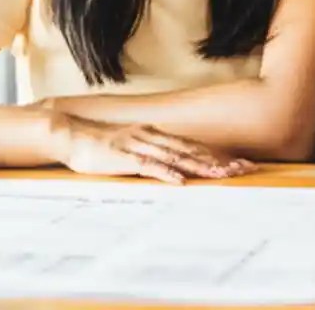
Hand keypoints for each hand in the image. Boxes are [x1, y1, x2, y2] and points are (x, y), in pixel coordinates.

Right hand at [53, 115, 255, 183]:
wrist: (69, 134)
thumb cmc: (98, 146)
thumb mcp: (129, 149)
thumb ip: (149, 155)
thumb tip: (169, 167)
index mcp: (155, 136)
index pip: (193, 147)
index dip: (217, 155)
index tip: (240, 164)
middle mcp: (152, 137)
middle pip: (192, 151)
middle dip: (220, 160)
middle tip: (244, 169)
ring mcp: (139, 146)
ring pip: (177, 157)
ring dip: (201, 166)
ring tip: (222, 175)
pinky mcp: (124, 157)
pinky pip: (149, 166)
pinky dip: (166, 172)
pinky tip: (180, 180)